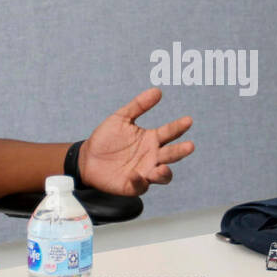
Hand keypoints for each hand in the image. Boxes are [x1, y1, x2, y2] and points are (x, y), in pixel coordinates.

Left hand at [79, 88, 194, 195]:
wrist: (88, 158)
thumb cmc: (106, 138)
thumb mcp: (121, 118)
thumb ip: (138, 105)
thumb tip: (158, 90)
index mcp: (152, 139)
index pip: (170, 133)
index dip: (179, 127)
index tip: (188, 120)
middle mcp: (152, 156)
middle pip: (171, 155)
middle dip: (180, 151)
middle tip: (189, 146)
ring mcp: (144, 172)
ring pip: (162, 176)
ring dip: (164, 173)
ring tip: (163, 167)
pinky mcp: (133, 185)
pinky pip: (140, 186)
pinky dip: (139, 181)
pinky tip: (134, 175)